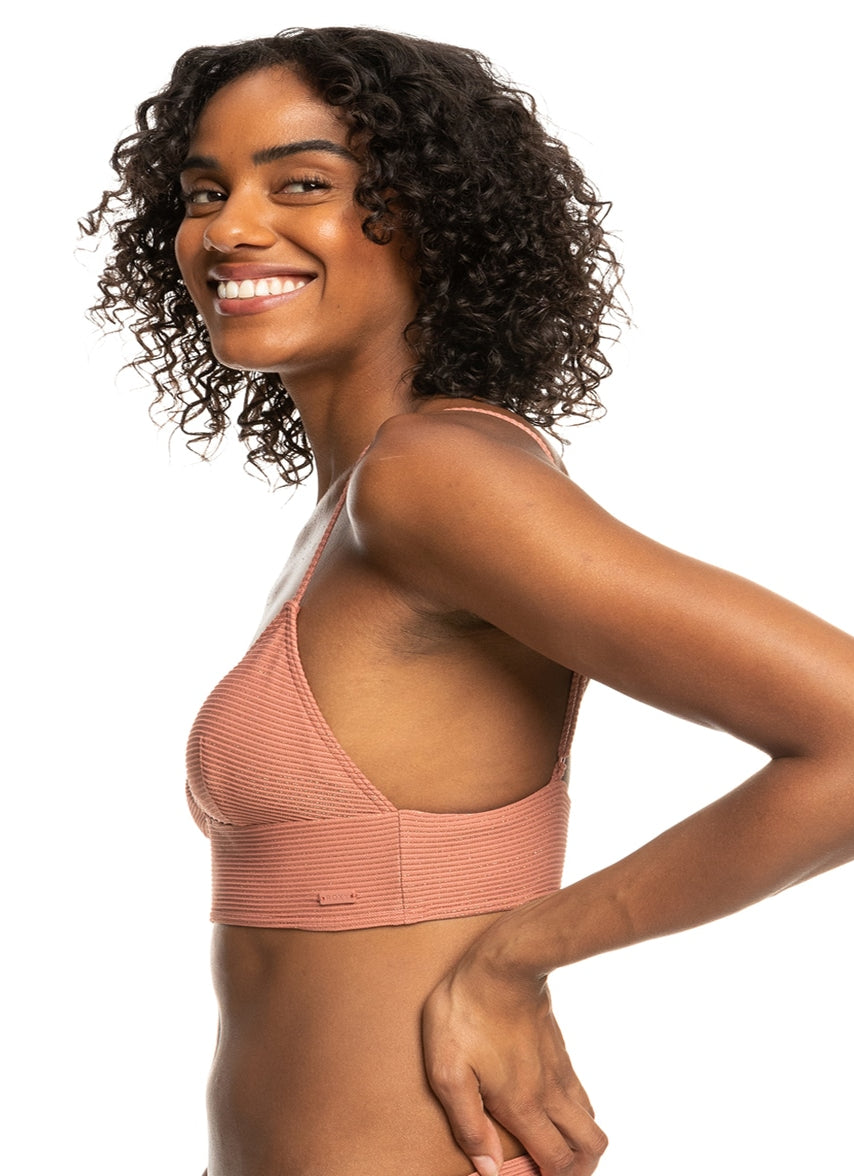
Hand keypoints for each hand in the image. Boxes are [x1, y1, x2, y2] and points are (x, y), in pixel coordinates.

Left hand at [421, 947, 606, 1175]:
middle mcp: (550, 1091)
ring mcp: (559, 1069)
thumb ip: (468, 1124)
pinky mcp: (559, 1050)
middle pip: (590, 1147)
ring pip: (591, 1121)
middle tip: (549, 1170)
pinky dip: (575, 1114)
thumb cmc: (465, 1011)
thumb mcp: (448, 1069)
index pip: (558, 1162)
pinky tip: (548, 1108)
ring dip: (579, 1142)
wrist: (501, 961)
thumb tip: (489, 1168)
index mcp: (523, 1104)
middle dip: (578, 1169)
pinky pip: (580, 1094)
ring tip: (550, 1146)